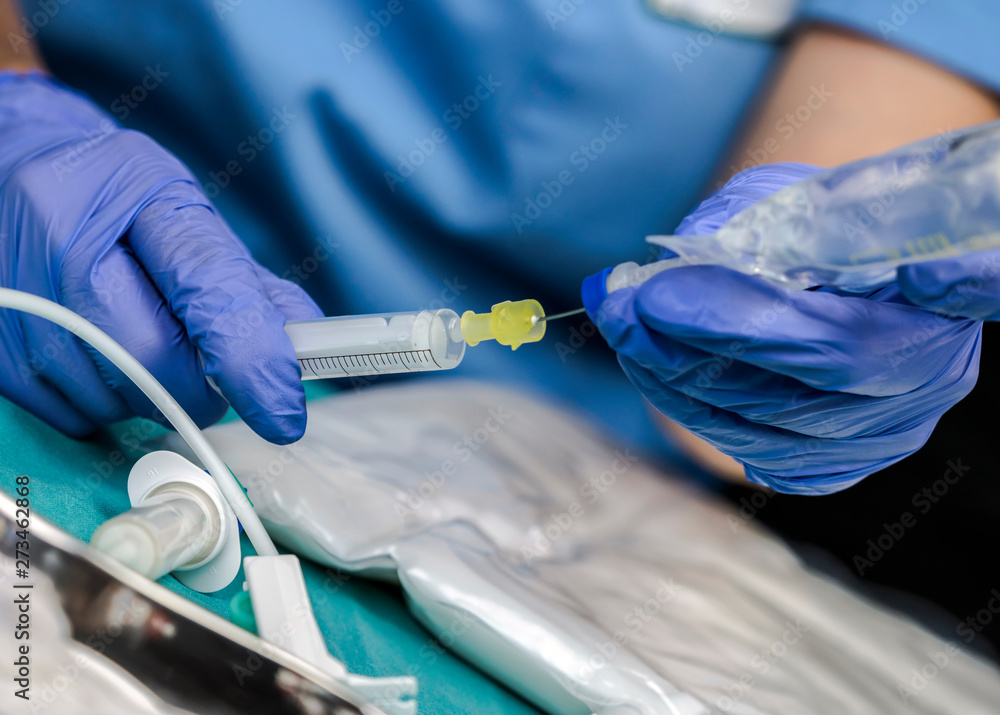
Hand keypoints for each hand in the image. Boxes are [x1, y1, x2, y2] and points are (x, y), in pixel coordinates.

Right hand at [0, 72, 320, 442]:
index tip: (284, 413)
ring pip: (113, 396)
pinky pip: (72, 414)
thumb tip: (303, 352)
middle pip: (154, 359)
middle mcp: (63, 233)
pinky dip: (105, 406)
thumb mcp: (187, 218)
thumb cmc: (116, 202)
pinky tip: (99, 359)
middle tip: (210, 381)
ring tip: (143, 349)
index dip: (253, 359)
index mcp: (136, 187)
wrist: (15, 171)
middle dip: (200, 390)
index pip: (208, 287)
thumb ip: (248, 288)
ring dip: (151, 398)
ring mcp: (18, 290)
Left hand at [587, 163, 980, 493]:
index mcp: (937, 312)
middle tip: (615, 309)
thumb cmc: (835, 218)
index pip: (829, 343)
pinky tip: (656, 370)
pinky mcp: (844, 459)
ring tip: (622, 329)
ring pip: (761, 433)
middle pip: (786, 399)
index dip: (735, 322)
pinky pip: (760, 457)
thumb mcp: (803, 198)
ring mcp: (884, 435)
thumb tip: (673, 269)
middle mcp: (924, 387)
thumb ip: (752, 228)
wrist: (867, 260)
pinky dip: (695, 413)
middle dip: (682, 352)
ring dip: (673, 383)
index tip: (651, 293)